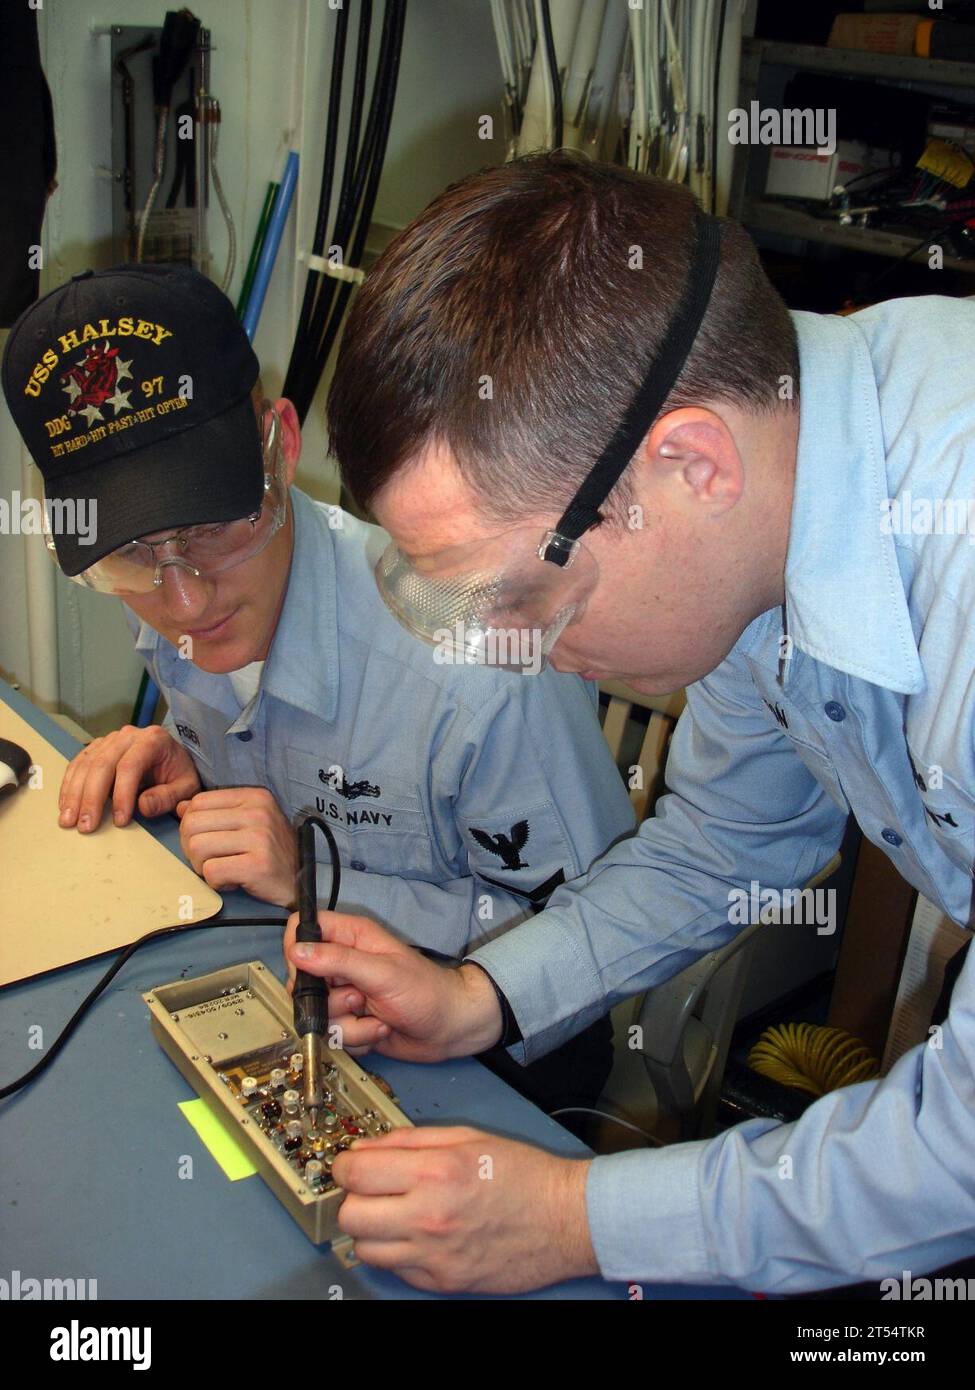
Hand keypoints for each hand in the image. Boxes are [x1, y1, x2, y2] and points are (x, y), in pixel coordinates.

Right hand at [58, 724, 201, 831]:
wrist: (173, 757)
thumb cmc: (179, 772)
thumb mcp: (186, 786)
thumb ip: (168, 797)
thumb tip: (142, 806)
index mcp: (153, 740)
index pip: (130, 766)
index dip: (122, 794)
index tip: (119, 821)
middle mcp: (127, 736)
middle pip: (102, 764)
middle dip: (91, 798)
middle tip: (86, 826)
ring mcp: (109, 740)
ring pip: (86, 764)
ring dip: (74, 794)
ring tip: (68, 821)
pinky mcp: (97, 748)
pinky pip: (78, 764)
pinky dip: (69, 785)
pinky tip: (65, 805)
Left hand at [176, 786, 297, 905]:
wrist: (302, 882)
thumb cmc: (270, 852)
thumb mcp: (247, 823)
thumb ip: (215, 812)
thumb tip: (181, 807)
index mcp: (254, 796)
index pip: (198, 802)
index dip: (191, 825)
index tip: (208, 841)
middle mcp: (258, 812)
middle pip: (192, 824)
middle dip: (192, 848)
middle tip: (211, 860)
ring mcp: (260, 837)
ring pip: (197, 848)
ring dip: (202, 866)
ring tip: (222, 870)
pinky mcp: (258, 864)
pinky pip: (211, 871)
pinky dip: (215, 882)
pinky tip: (232, 881)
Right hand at [283, 910, 502, 1060]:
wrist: (451, 1028)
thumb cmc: (424, 991)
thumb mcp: (382, 972)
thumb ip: (338, 961)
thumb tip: (296, 951)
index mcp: (350, 937)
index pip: (303, 929)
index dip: (297, 948)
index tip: (307, 972)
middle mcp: (342, 964)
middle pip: (302, 979)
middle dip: (328, 999)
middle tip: (359, 998)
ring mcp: (344, 995)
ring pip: (318, 1013)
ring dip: (349, 1023)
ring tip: (378, 1017)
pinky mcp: (349, 1023)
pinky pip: (333, 1035)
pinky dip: (357, 1038)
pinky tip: (380, 1030)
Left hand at [332, 1126, 596, 1292]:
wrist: (565, 1219)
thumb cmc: (523, 1175)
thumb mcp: (466, 1137)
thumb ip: (409, 1140)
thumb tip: (366, 1147)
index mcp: (435, 1173)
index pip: (355, 1173)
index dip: (345, 1165)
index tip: (350, 1164)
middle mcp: (429, 1216)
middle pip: (350, 1215)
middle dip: (355, 1198)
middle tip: (372, 1189)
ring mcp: (434, 1255)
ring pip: (365, 1248)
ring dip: (372, 1229)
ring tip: (395, 1214)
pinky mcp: (443, 1282)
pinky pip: (395, 1270)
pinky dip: (398, 1252)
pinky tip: (418, 1235)